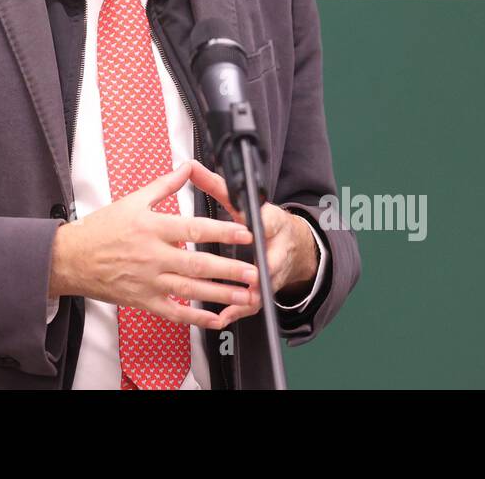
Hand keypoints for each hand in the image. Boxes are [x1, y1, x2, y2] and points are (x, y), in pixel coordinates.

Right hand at [48, 159, 260, 329]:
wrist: (71, 258)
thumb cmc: (101, 230)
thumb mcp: (132, 200)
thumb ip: (165, 185)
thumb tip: (187, 166)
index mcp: (151, 228)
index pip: (193, 230)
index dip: (222, 233)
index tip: (245, 234)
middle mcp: (152, 256)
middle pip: (197, 264)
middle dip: (229, 270)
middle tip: (255, 271)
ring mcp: (148, 281)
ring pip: (190, 291)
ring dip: (221, 295)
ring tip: (245, 296)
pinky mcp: (143, 300)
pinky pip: (174, 312)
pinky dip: (195, 317)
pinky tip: (215, 318)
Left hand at [190, 163, 318, 320]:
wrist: (292, 245)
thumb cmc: (263, 222)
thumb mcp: (245, 201)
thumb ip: (217, 186)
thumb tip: (192, 167)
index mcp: (270, 223)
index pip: (266, 222)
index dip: (257, 225)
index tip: (246, 229)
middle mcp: (274, 251)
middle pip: (267, 263)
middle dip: (254, 272)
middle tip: (246, 277)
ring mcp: (271, 274)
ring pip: (260, 289)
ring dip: (245, 298)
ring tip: (227, 305)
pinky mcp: (265, 291)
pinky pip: (253, 305)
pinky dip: (237, 311)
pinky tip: (220, 317)